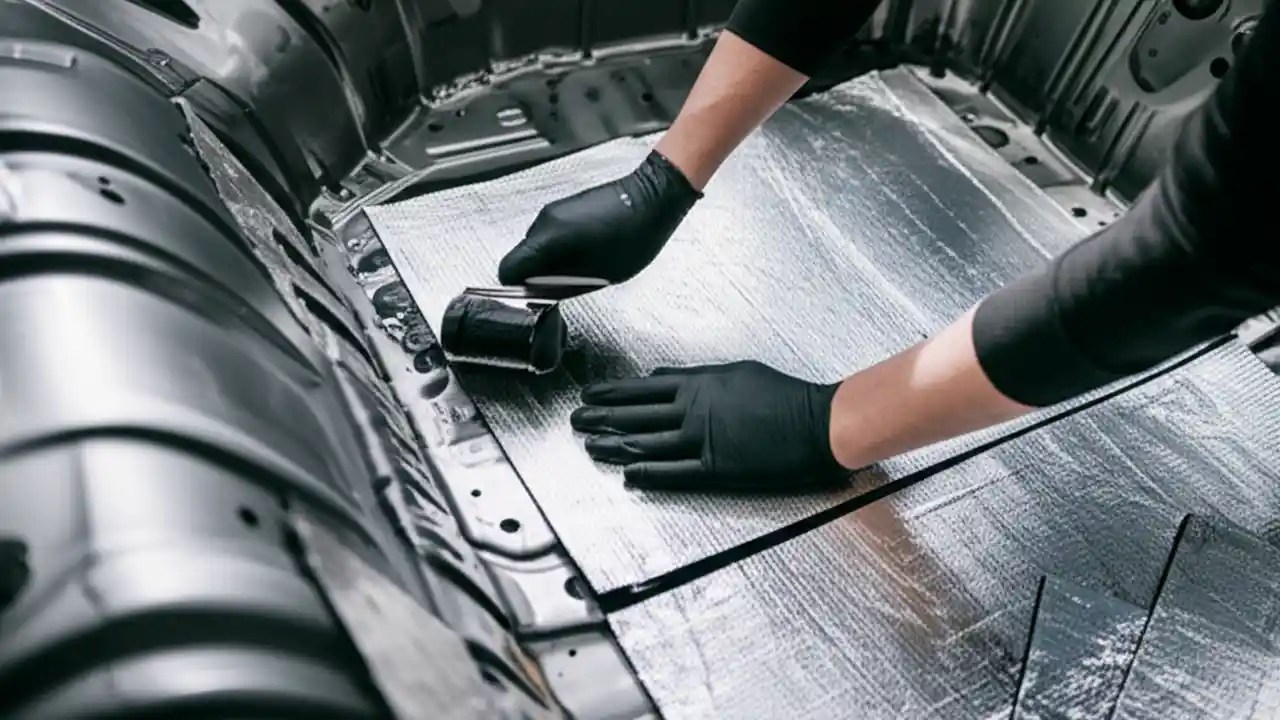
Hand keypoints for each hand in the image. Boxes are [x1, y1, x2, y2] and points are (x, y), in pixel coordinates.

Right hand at [497, 152, 700, 284]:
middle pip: (522, 256)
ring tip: (582, 267)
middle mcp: (544, 221)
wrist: (653, 197)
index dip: (515, 287)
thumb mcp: (599, 275)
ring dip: (551, 261)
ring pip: (536, 245)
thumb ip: (564, 286)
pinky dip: (559, 248)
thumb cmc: (633, 236)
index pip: (508, 268)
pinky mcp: (565, 206)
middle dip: (537, 275)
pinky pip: (550, 233)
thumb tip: (542, 293)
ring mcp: (554, 210)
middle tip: (565, 285)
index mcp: (549, 240)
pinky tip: (587, 251)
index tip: (533, 296)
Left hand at [569, 361, 849, 490]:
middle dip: (600, 417)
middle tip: (576, 420)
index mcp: (697, 385)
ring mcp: (701, 441)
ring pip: (646, 443)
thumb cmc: (782, 394)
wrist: (815, 422)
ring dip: (614, 445)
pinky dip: (648, 474)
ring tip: (590, 446)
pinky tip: (628, 474)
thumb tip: (661, 376)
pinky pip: (673, 472)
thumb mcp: (735, 372)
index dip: (611, 392)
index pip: (641, 388)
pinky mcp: (716, 468)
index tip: (589, 394)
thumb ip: (694, 376)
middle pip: (635, 414)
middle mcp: (692, 411)